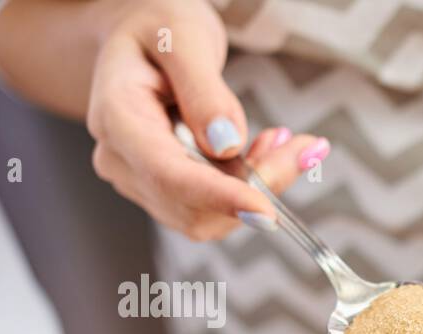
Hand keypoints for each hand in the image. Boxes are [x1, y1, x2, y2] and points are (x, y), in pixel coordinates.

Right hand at [84, 0, 327, 239]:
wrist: (146, 38)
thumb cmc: (161, 28)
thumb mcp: (183, 38)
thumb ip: (203, 89)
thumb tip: (226, 144)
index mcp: (115, 116)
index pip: (166, 173)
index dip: (218, 197)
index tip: (266, 210)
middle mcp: (120, 159)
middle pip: (194, 203)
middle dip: (259, 186)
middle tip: (306, 148)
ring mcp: (141, 180)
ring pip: (211, 215)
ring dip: (262, 187)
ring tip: (286, 142)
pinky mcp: (166, 191)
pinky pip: (216, 207)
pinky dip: (253, 187)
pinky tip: (268, 150)